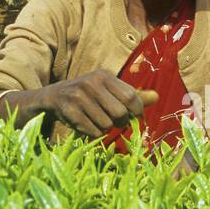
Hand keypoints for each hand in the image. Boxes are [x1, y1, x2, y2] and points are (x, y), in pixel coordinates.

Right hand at [42, 69, 156, 137]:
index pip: (132, 97)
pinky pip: (92, 132)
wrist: (52, 97)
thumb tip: (157, 97)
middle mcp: (91, 83)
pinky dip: (92, 133)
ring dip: (104, 128)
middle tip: (114, 120)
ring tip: (96, 120)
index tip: (133, 117)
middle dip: (120, 122)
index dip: (136, 112)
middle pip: (120, 113)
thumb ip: (132, 95)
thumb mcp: (108, 90)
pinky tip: (85, 124)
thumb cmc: (87, 95)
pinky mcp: (69, 111)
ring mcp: (78, 96)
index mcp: (104, 75)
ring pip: (106, 125)